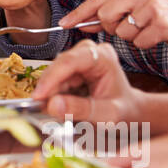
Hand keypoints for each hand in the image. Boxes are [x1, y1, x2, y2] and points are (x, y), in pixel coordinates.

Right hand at [31, 38, 145, 122]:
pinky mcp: (71, 68)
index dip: (51, 78)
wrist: (129, 112)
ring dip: (50, 94)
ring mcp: (78, 59)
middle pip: (58, 67)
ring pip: (53, 75)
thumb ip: (82, 110)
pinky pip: (54, 81)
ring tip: (58, 113)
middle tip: (44, 111)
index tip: (38, 97)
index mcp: (103, 56)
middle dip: (49, 89)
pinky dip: (53, 96)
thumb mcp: (107, 115)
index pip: (70, 61)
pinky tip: (59, 107)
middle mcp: (89, 52)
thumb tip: (52, 105)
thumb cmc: (124, 112)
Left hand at [60, 0, 167, 49]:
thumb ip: (110, 11)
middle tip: (130, 25)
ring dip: (132, 36)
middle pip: (105, 16)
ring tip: (148, 27)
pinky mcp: (162, 23)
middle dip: (112, 27)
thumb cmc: (163, 13)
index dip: (79, 13)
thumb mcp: (136, 3)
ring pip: (122, 32)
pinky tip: (158, 34)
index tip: (64, 24)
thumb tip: (81, 22)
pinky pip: (139, 42)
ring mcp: (151, 6)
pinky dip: (146, 43)